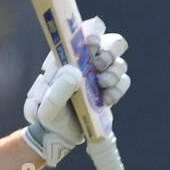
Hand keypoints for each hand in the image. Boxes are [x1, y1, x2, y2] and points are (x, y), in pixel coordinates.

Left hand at [21, 17, 130, 167]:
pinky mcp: (109, 90)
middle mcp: (88, 61)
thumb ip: (58, 89)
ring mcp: (100, 75)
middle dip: (110, 51)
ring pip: (120, 63)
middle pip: (112, 42)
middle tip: (98, 66)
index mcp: (70, 55)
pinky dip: (117, 91)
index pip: (86, 32)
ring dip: (113, 74)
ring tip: (100, 86)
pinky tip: (105, 101)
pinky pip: (123, 83)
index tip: (90, 44)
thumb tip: (75, 73)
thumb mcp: (46, 106)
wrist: (58, 137)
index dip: (93, 32)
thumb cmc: (47, 117)